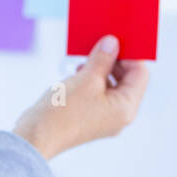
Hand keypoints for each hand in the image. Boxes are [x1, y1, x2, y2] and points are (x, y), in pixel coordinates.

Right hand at [12, 34, 149, 159]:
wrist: (36, 136)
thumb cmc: (63, 111)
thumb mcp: (87, 78)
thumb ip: (103, 59)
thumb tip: (113, 43)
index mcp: (126, 108)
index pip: (140, 74)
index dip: (130, 54)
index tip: (115, 40)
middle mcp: (119, 115)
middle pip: (127, 80)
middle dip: (115, 61)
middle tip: (100, 45)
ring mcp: (104, 118)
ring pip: (111, 87)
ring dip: (101, 70)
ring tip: (87, 59)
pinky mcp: (89, 118)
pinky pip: (98, 95)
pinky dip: (92, 81)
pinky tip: (79, 73)